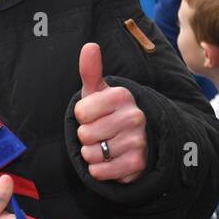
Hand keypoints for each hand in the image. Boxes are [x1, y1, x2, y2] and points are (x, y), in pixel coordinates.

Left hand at [74, 42, 147, 183]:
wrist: (137, 139)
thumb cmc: (108, 112)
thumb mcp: (98, 92)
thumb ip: (91, 71)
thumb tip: (90, 46)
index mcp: (122, 96)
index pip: (80, 112)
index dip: (82, 116)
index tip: (94, 114)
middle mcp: (135, 116)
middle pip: (85, 135)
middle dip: (87, 137)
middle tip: (101, 132)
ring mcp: (138, 141)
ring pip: (91, 154)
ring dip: (92, 154)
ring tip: (106, 145)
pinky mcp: (137, 164)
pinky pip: (99, 172)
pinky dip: (99, 170)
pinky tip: (111, 160)